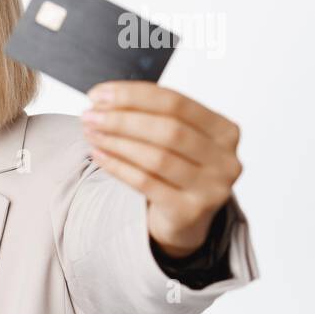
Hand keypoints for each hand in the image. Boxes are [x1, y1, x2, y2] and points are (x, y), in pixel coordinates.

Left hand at [80, 81, 241, 257]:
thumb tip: (103, 100)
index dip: (134, 95)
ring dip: (116, 142)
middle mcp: (225, 159)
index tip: (98, 94)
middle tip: (89, 115)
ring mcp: (211, 188)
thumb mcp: (175, 139)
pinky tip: (98, 155)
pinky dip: (117, 166)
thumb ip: (150, 116)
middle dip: (122, 119)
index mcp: (225, 130)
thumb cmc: (177, 169)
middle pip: (168, 129)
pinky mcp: (189, 211)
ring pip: (156, 157)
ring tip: (91, 133)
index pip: (176, 102)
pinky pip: (145, 183)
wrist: (186, 219)